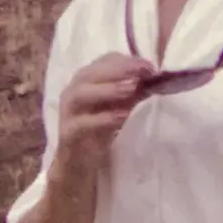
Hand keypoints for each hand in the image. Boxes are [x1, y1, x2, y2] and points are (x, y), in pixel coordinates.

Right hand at [52, 53, 154, 182]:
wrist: (81, 160)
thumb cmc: (102, 127)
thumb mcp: (122, 105)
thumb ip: (135, 91)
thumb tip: (155, 76)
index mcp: (86, 79)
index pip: (105, 62)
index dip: (128, 61)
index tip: (150, 66)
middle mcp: (73, 90)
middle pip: (91, 73)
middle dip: (119, 70)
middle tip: (143, 72)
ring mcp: (67, 111)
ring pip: (81, 94)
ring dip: (107, 89)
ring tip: (132, 88)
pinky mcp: (67, 132)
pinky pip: (82, 123)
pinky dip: (102, 118)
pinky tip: (122, 116)